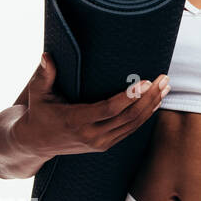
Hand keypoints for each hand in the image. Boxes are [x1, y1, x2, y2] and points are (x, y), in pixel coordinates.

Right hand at [16, 53, 170, 159]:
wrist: (35, 144)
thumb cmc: (38, 113)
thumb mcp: (37, 95)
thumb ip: (44, 75)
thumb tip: (47, 55)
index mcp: (75, 121)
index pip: (109, 110)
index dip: (129, 97)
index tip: (145, 82)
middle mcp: (91, 135)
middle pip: (128, 117)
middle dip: (149, 97)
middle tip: (164, 79)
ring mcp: (100, 142)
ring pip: (134, 124)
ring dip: (152, 105)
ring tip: (165, 87)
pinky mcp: (106, 145)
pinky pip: (131, 130)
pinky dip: (146, 116)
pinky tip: (156, 101)